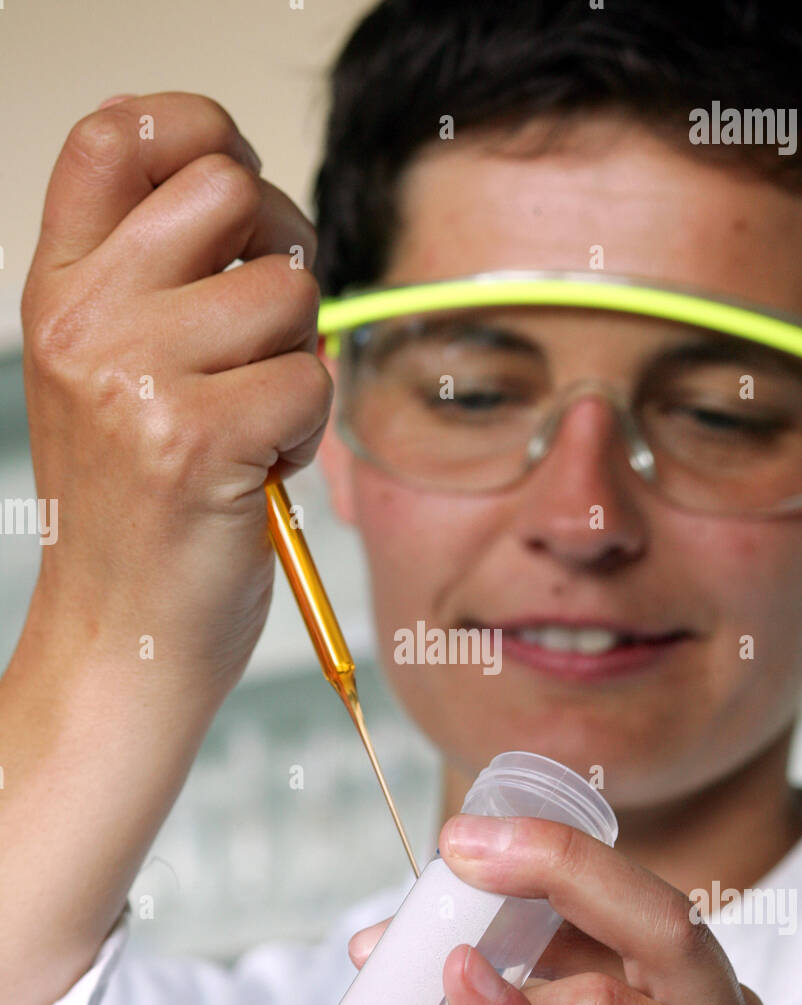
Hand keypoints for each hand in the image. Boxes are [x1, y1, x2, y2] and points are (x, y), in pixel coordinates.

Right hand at [20, 92, 329, 692]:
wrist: (119, 643)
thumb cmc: (138, 517)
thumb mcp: (112, 379)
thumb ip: (156, 285)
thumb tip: (255, 202)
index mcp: (58, 294)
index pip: (117, 136)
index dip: (198, 129)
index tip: (241, 183)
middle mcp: (83, 321)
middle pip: (229, 191)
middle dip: (279, 252)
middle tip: (263, 334)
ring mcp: (134, 378)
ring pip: (286, 290)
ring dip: (293, 359)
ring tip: (249, 426)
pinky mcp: (195, 439)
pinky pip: (308, 376)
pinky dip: (305, 427)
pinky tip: (260, 469)